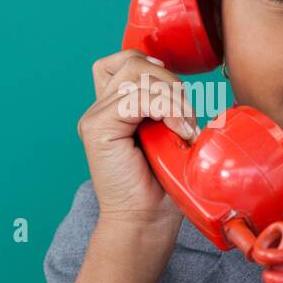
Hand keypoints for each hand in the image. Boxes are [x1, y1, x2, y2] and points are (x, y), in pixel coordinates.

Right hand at [78, 49, 198, 234]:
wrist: (146, 221)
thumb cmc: (162, 185)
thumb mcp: (169, 134)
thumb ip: (165, 105)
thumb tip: (181, 81)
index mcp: (113, 107)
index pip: (127, 60)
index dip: (156, 67)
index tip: (178, 97)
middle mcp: (99, 108)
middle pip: (133, 61)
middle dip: (171, 82)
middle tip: (187, 119)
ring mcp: (95, 117)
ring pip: (137, 75)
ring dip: (171, 97)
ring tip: (184, 128)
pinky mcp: (97, 129)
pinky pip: (136, 98)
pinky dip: (166, 109)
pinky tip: (178, 132)